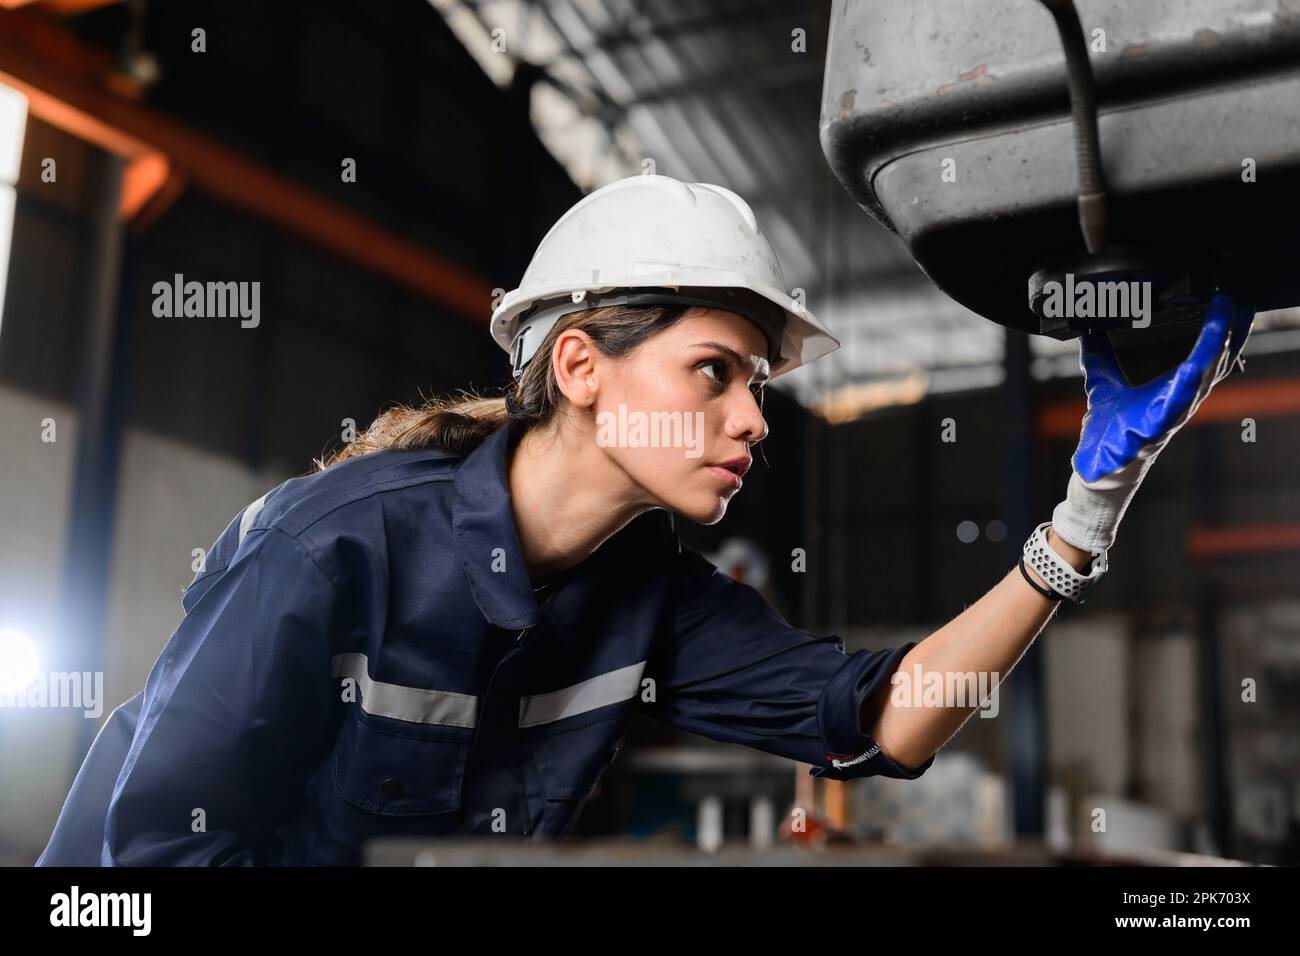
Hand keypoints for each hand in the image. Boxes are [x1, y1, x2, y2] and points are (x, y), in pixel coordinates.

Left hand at [1051, 290, 1254, 553]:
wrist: (1096, 464)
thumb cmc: (1109, 430)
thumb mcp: (1102, 383)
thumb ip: (1099, 357)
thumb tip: (1089, 331)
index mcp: (1174, 387)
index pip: (1207, 355)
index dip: (1223, 330)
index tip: (1230, 301)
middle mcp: (1180, 399)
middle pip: (1215, 362)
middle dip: (1229, 332)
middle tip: (1236, 301)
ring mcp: (1171, 413)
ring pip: (1202, 378)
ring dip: (1213, 349)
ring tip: (1222, 320)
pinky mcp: (1155, 426)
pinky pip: (1175, 403)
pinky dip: (1186, 383)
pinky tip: (1194, 365)